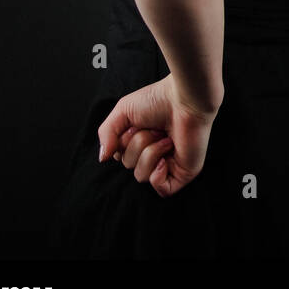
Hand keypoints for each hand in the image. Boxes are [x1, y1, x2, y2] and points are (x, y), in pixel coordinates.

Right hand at [97, 73, 217, 197]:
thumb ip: (106, 134)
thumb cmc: (157, 100)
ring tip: (165, 137)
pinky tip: (166, 158)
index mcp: (141, 142)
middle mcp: (154, 154)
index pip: (119, 157)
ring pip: (141, 176)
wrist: (185, 98)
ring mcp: (169, 165)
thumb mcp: (122, 111)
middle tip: (155, 128)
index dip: (123, 142)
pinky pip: (162, 190)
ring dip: (150, 153)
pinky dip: (158, 175)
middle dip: (138, 144)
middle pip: (128, 165)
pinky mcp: (183, 173)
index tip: (135, 125)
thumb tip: (103, 159)